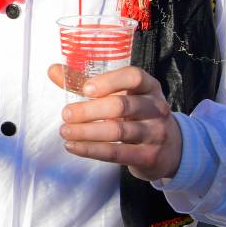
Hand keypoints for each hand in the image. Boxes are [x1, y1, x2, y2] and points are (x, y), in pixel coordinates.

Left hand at [49, 65, 182, 181]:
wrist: (172, 149)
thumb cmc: (138, 115)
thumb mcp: (122, 95)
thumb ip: (87, 83)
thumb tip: (53, 70)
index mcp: (149, 87)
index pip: (134, 77)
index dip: (109, 81)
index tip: (86, 88)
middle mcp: (156, 108)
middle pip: (122, 105)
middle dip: (90, 110)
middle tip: (66, 114)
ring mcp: (155, 133)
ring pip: (118, 130)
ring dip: (87, 132)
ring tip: (65, 131)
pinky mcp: (148, 156)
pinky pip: (117, 153)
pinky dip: (92, 150)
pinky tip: (74, 146)